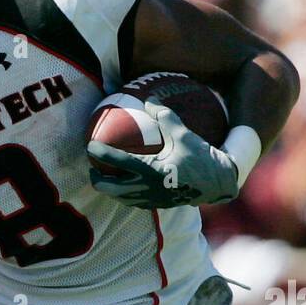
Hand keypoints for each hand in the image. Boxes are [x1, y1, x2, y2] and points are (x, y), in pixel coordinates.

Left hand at [88, 100, 239, 208]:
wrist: (215, 182)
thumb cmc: (200, 156)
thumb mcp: (184, 134)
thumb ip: (164, 117)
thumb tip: (149, 99)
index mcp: (151, 169)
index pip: (118, 161)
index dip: (101, 153)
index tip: (89, 145)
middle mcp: (146, 187)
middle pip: (110, 187)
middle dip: (96, 179)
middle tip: (91, 167)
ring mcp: (150, 199)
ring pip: (118, 197)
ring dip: (108, 188)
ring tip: (103, 178)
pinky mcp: (156, 205)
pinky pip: (132, 201)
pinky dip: (122, 194)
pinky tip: (122, 187)